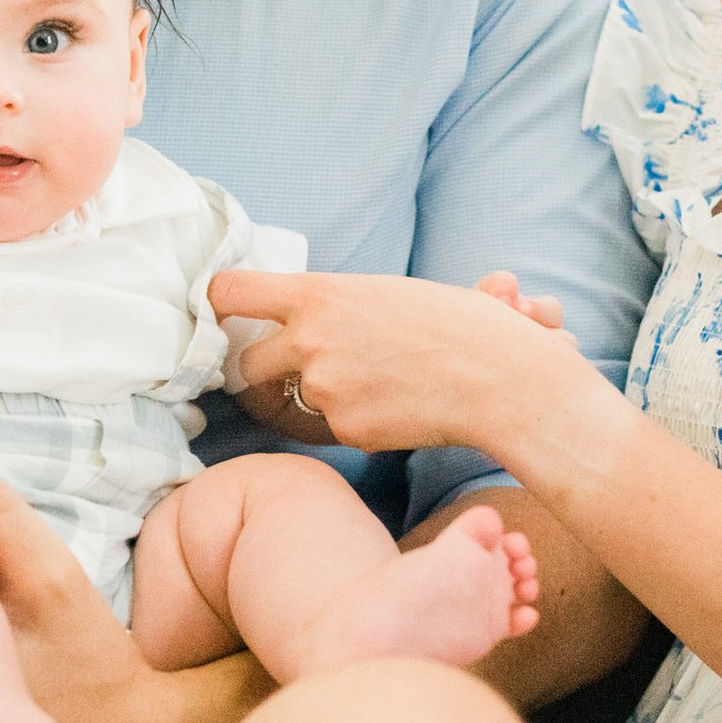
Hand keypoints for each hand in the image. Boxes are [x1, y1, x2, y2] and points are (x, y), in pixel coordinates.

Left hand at [212, 270, 595, 455]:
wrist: (502, 378)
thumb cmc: (463, 325)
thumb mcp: (395, 293)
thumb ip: (345, 305)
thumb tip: (320, 314)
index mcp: (319, 294)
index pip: (229, 292)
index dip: (219, 307)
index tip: (224, 319)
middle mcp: (309, 340)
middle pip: (244, 365)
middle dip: (260, 375)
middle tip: (282, 376)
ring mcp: (324, 389)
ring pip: (293, 402)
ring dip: (314, 400)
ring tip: (366, 387)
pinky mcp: (345, 429)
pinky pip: (333, 429)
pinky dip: (356, 424)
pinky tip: (395, 410)